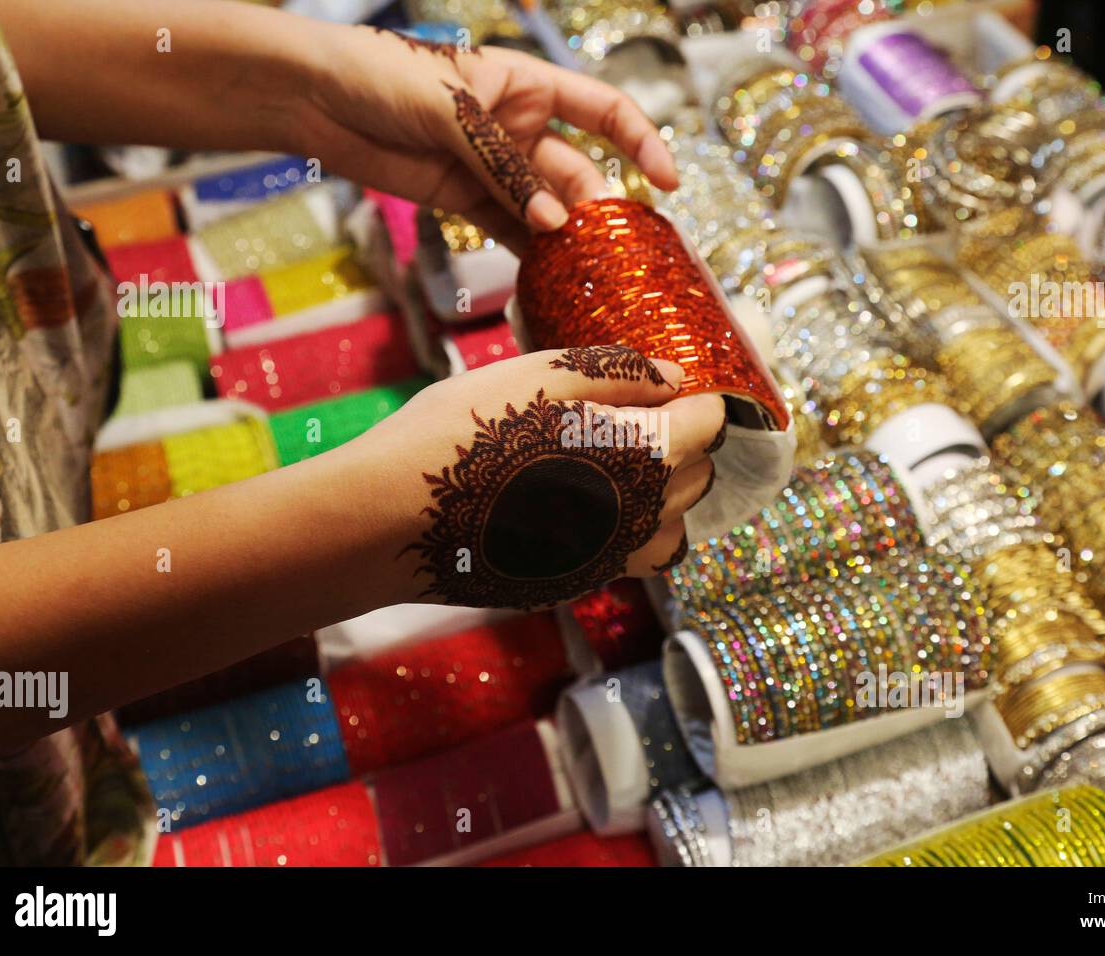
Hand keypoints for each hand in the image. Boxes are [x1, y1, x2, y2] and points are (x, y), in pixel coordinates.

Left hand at [293, 25, 679, 249]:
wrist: (314, 97)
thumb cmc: (382, 75)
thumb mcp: (453, 114)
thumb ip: (504, 168)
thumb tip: (552, 222)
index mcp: (527, 84)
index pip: (604, 111)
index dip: (642, 143)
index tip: (668, 183)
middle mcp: (518, 126)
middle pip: (576, 172)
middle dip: (595, 209)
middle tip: (609, 249)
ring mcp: (493, 167)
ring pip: (545, 208)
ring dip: (564, 239)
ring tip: (584, 273)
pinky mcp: (464, 201)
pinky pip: (509, 231)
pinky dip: (528, 255)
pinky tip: (547, 277)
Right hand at [361, 346, 724, 609]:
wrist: (392, 520)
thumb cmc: (462, 432)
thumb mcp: (540, 375)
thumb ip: (619, 372)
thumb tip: (674, 379)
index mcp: (647, 455)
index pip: (711, 422)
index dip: (693, 398)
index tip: (659, 388)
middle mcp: (644, 517)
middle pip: (698, 476)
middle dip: (679, 443)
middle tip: (624, 416)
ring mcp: (611, 559)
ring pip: (672, 529)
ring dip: (659, 495)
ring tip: (606, 464)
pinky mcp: (576, 584)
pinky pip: (626, 557)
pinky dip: (621, 528)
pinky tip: (569, 503)